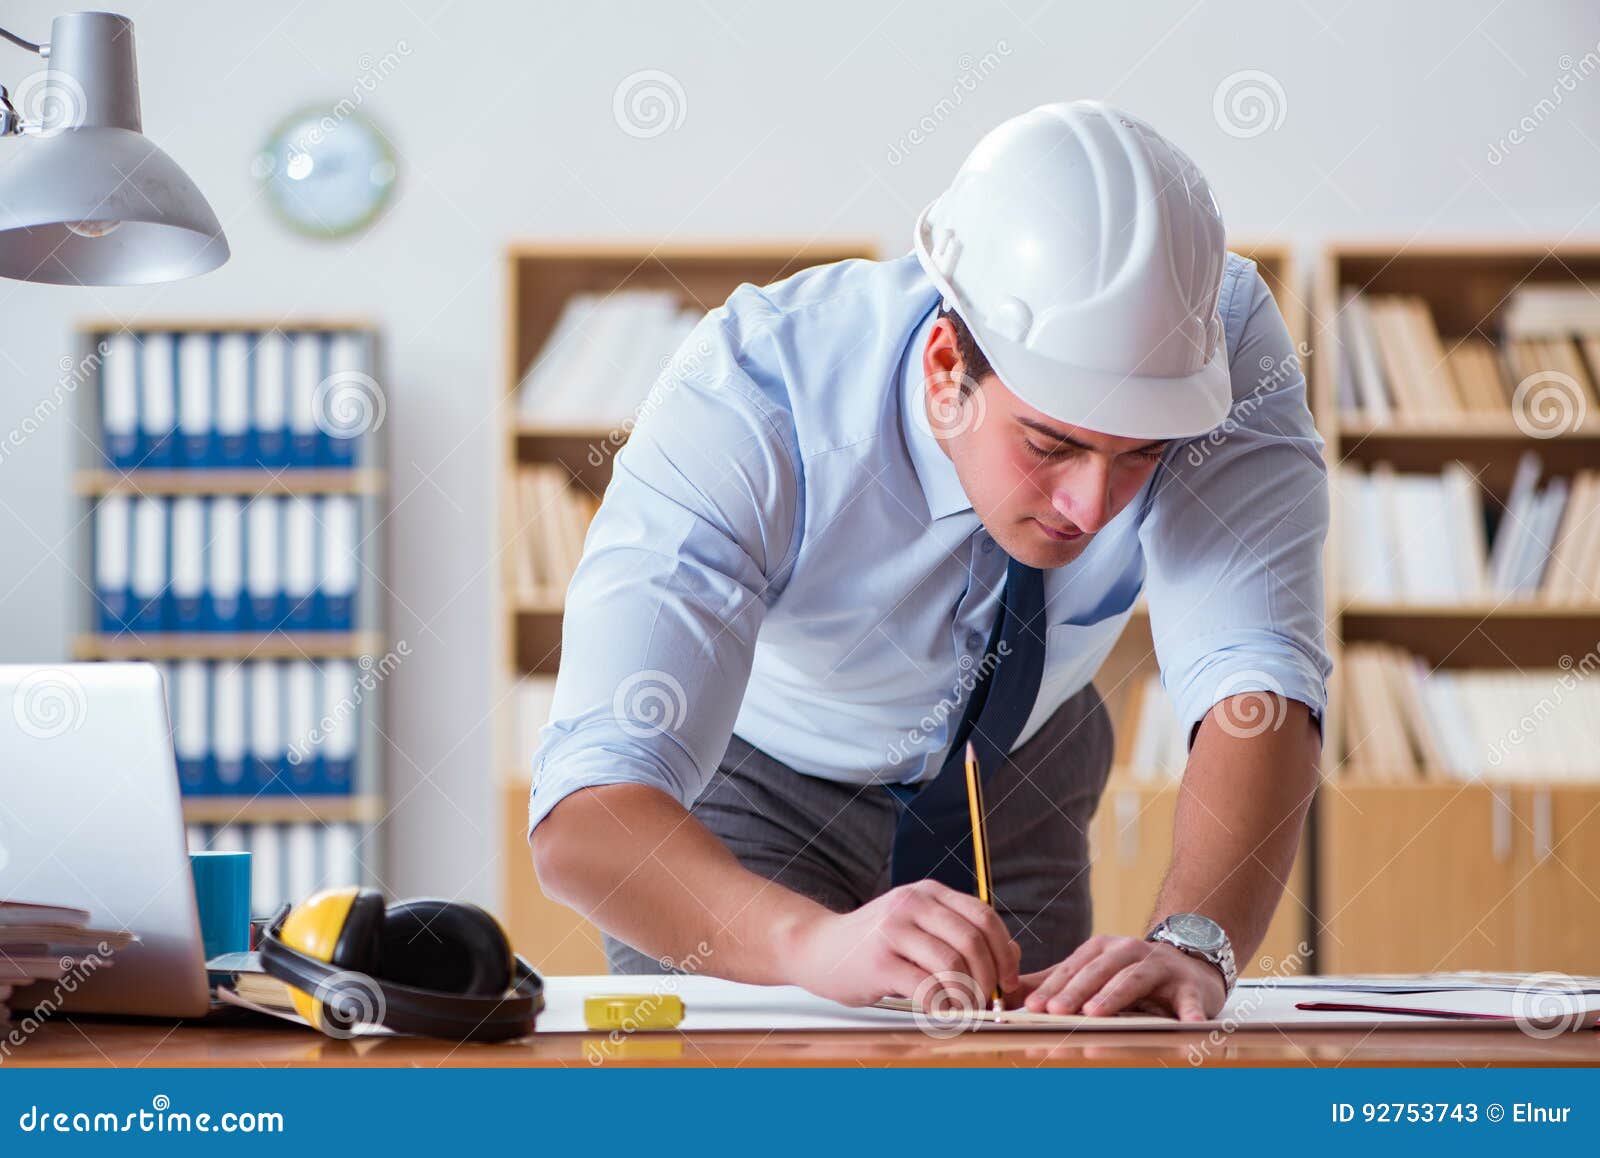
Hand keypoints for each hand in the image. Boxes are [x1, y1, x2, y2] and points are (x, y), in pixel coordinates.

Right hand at [782, 880, 1021, 1008]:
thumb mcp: (919, 929)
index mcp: (927, 892)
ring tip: (962, 1008)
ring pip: (952, 966)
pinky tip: (939, 1012)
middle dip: (988, 977)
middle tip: (986, 1000)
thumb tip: (1015, 954)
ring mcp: (893, 930)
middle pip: (971, 941)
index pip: (983, 916)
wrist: (818, 948)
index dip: (1004, 951)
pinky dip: (942, 1006)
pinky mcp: (878, 960)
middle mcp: (911, 903)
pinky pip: (926, 988)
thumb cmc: (875, 944)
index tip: (1008, 980)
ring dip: (965, 996)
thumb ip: (962, 936)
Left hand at [1015, 934, 1224, 1020]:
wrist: (1189, 965)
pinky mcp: (1190, 986)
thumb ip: (1055, 982)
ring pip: (1134, 979)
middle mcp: (1129, 952)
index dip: (1052, 988)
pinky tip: (1188, 1027)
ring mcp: (1160, 967)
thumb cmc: (1131, 975)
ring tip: (1095, 1014)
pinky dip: (1190, 1013)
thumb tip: (1009, 994)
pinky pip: (1190, 1001)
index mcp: (1101, 950)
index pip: (1073, 968)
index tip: (1033, 1009)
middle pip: (1099, 971)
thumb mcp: (1093, 972)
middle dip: (1075, 992)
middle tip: (1056, 1012)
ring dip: (1114, 996)